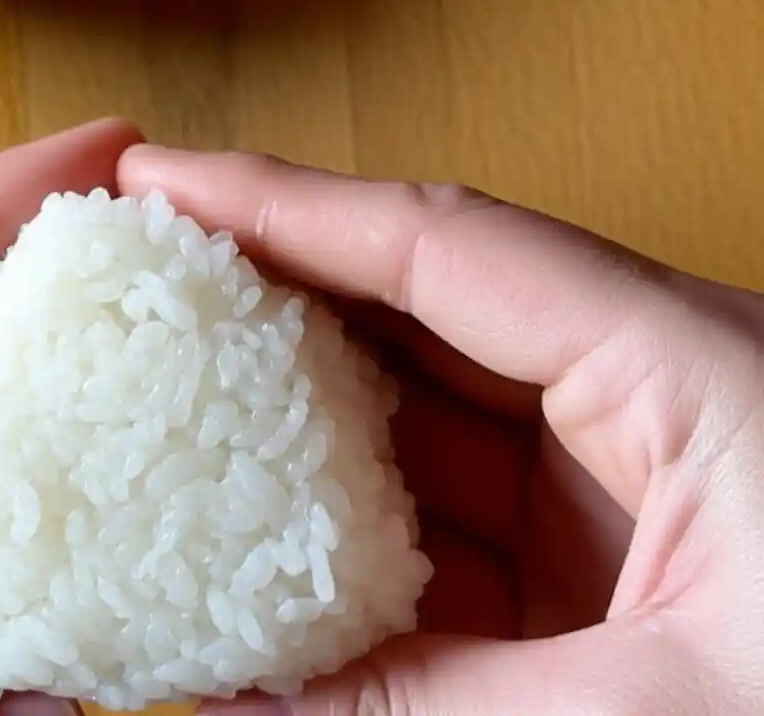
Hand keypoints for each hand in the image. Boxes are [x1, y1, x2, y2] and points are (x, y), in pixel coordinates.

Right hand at [117, 147, 763, 714]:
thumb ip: (419, 709)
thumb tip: (232, 707)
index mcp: (692, 376)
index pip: (446, 249)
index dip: (289, 205)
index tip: (166, 179)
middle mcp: (653, 402)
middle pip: (425, 308)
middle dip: (278, 294)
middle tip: (150, 287)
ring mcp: (626, 484)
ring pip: (429, 415)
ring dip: (303, 423)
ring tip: (176, 411)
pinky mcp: (609, 561)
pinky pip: (454, 516)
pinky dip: (358, 530)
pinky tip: (271, 547)